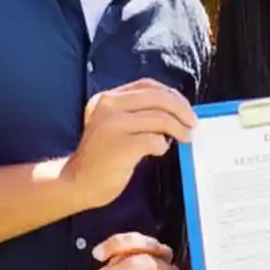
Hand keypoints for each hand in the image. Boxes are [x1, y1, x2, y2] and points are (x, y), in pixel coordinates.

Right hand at [62, 78, 195, 208]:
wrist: (76, 183)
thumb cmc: (101, 156)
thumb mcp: (111, 124)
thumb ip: (135, 113)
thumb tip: (174, 110)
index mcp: (107, 98)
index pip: (147, 86)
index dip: (171, 95)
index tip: (185, 108)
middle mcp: (109, 106)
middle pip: (158, 98)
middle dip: (182, 110)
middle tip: (192, 124)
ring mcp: (113, 125)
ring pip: (160, 118)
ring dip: (178, 129)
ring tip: (185, 138)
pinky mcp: (121, 146)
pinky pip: (154, 139)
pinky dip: (163, 145)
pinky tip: (159, 151)